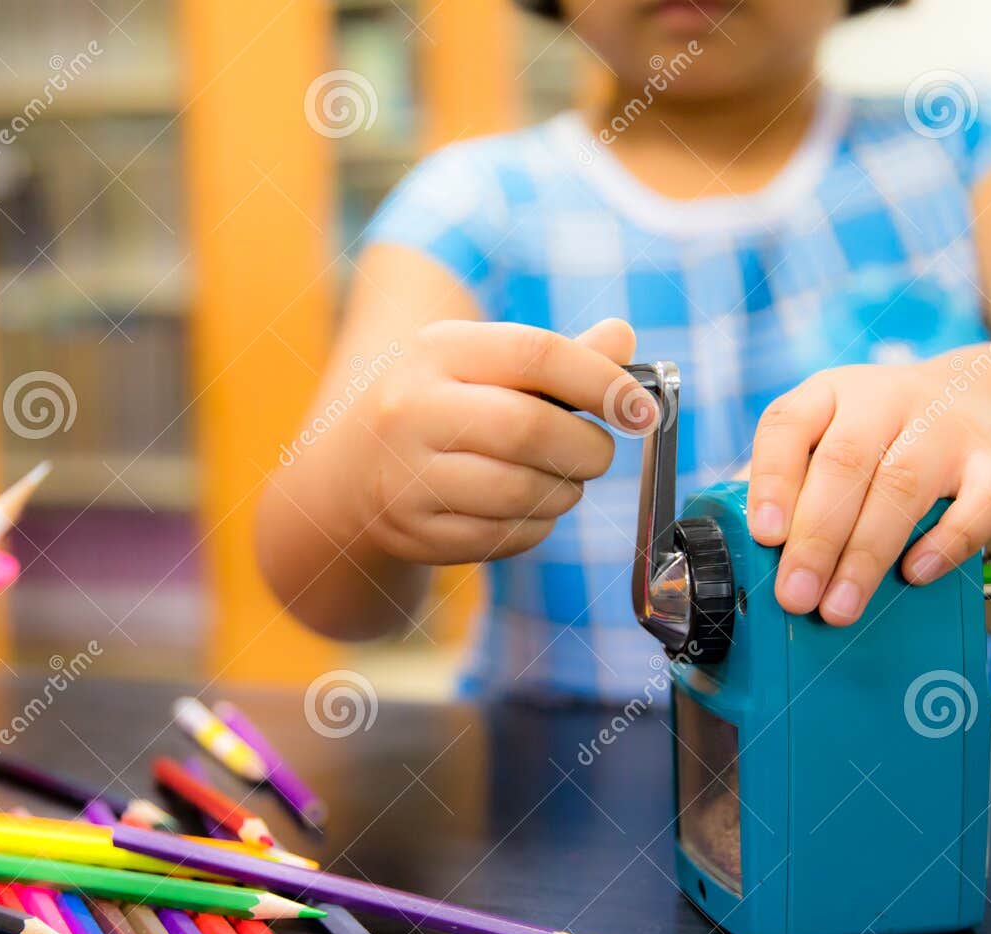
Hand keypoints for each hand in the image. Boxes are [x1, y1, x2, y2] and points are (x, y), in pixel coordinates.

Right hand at [351, 318, 654, 564]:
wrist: (349, 474)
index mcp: (437, 350)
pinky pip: (504, 536)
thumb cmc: (440, 408)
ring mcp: (405, 475)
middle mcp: (411, 408)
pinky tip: (527, 509)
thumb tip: (623, 340)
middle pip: (529, 429)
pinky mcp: (412, 531)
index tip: (641, 410)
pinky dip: (536, 526)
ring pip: (519, 492)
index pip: (535, 353)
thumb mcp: (483, 366)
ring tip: (561, 480)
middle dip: (586, 448)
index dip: (602, 382)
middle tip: (598, 453)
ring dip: (564, 492)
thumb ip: (557, 357)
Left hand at [745, 359, 990, 625]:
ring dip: (867, 553)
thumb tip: (746, 548)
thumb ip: (786, 479)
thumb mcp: (823, 432)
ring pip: (904, 484)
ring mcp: (943, 427)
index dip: (773, 481)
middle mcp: (884, 400)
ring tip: (840, 605)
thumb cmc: (878, 430)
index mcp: (828, 394)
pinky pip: (982, 501)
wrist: (972, 390)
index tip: (766, 536)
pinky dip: (949, 541)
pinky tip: (915, 573)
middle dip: (816, 537)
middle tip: (796, 594)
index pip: (789, 424)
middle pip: (845, 463)